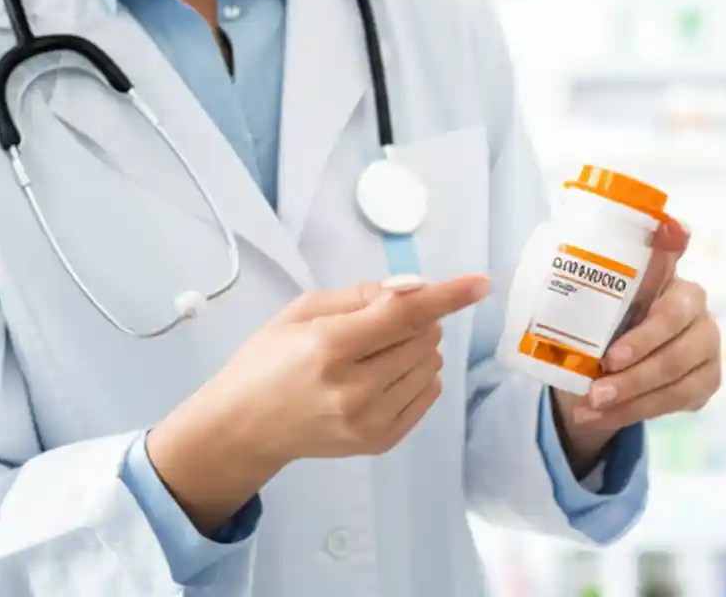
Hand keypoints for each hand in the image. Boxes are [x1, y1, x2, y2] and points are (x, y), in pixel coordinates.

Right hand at [146, 274, 490, 534]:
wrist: (244, 428)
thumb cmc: (268, 360)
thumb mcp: (301, 312)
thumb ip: (361, 296)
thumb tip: (415, 288)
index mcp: (329, 348)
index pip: (403, 315)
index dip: (446, 296)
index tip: (481, 283)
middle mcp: (353, 389)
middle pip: (424, 338)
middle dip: (416, 320)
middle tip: (381, 324)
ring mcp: (370, 421)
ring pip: (432, 364)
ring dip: (418, 348)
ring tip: (375, 353)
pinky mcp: (381, 441)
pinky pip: (430, 393)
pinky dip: (418, 375)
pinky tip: (384, 375)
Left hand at [552, 220, 721, 474]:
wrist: (613, 364)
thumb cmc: (606, 321)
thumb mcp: (595, 299)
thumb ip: (595, 272)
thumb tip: (584, 235)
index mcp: (670, 273)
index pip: (672, 255)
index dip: (667, 249)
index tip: (659, 246)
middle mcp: (697, 305)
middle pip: (673, 326)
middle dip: (635, 355)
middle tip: (598, 379)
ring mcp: (708, 344)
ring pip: (675, 372)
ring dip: (630, 394)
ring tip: (590, 405)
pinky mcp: (706, 380)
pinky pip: (674, 401)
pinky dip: (631, 412)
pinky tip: (599, 417)